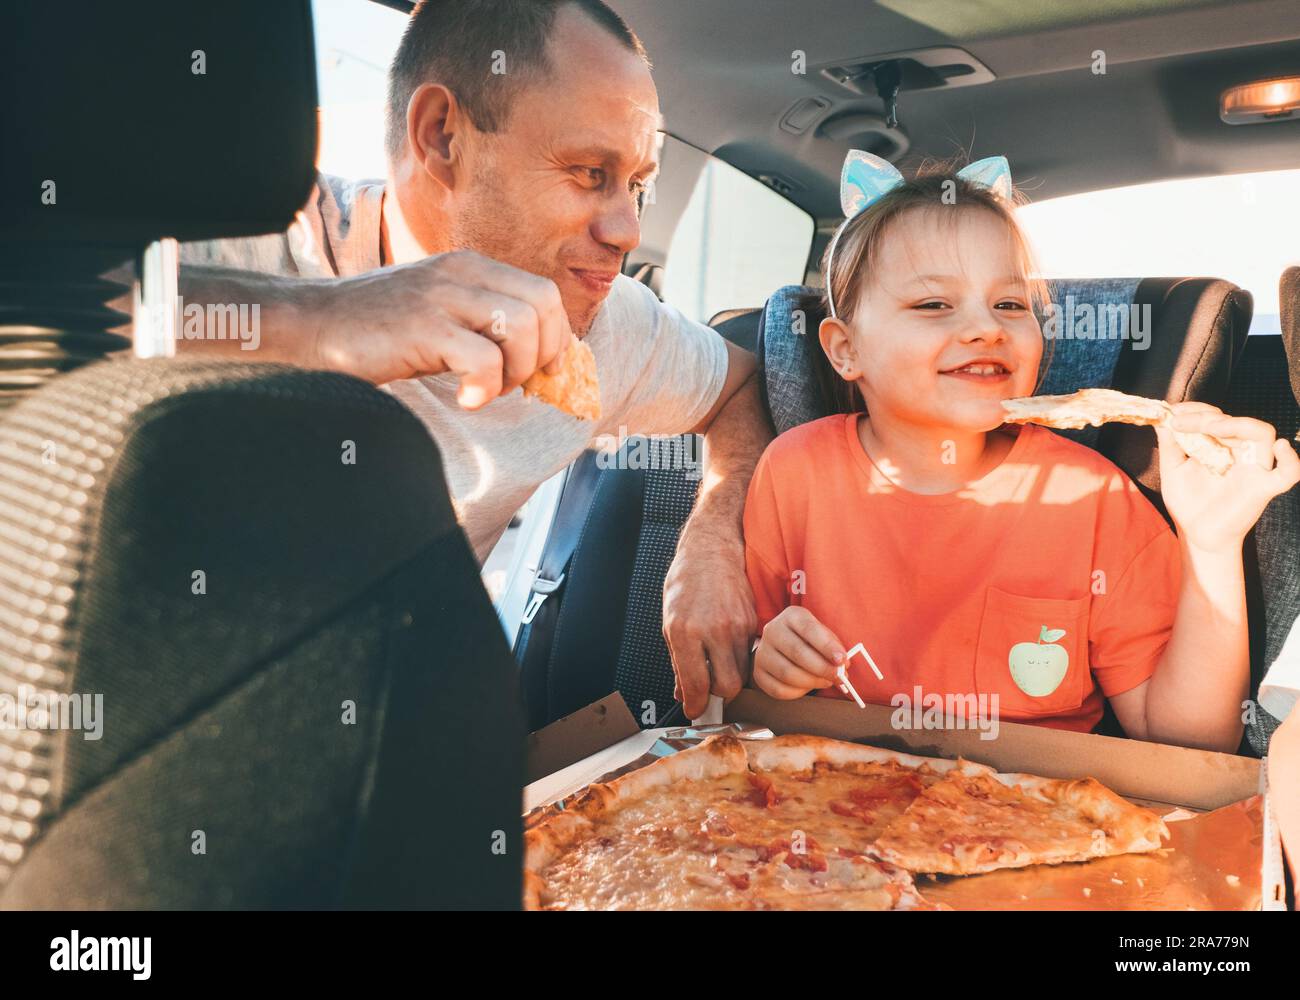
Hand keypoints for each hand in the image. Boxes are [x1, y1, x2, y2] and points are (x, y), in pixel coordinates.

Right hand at [310, 250, 572, 405]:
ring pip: (520, 328)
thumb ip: (484, 322)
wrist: (312, 326)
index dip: (556, 338)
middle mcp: (461, 273)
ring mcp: (441, 297)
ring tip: (485, 389)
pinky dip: (485, 389)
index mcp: (471, 267)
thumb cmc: (378, 330)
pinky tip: (466, 400)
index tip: (542, 371)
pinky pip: (484, 360)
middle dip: (542, 355)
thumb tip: (541, 359)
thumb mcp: (441, 312)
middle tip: (513, 383)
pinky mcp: (424, 327)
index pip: (545, 293)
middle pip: (543, 306)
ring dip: (514, 371)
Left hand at [662, 536, 757, 719]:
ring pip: (742, 673)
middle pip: (727, 686)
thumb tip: (682, 693)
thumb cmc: (686, 582)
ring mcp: (736, 625)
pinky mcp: (752, 621)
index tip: (695, 709)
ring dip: (730, 677)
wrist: (711, 549)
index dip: (695, 705)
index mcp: (684, 631)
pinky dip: (738, 658)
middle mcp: (712, 630)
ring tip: (717, 665)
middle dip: (718, 695)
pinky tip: (727, 647)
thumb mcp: (670, 621)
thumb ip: (678, 661)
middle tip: (708, 688)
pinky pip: (749, 654)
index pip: (695, 684)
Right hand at [752, 606, 844, 700]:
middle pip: (797, 652)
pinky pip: (779, 689)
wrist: (783, 647)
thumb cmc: (809, 641)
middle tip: (839, 677)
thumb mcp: (822, 635)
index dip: (827, 646)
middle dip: (822, 668)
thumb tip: (843, 668)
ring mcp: (762, 652)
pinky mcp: (758, 673)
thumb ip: (834, 648)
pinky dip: (798, 692)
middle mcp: (772, 630)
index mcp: (791, 616)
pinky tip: (808, 687)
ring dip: (812, 682)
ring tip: (826, 681)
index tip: (842, 660)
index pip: (809, 629)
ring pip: (787, 673)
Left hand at [1155, 402, 1299, 552]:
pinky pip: (1288, 473)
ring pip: (1263, 433)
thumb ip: (1170, 444)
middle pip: (1236, 421)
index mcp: (1222, 445)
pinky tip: (1280, 447)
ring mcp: (1255, 468)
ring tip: (1211, 427)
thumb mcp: (1173, 468)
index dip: (1196, 410)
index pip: (1217, 416)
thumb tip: (1163, 418)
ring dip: (1237, 424)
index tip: (1172, 414)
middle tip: (1180, 422)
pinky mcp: (1263, 488)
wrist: (1196, 534)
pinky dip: (1291, 460)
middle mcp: (1242, 452)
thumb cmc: (1188, 502)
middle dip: (1206, 417)